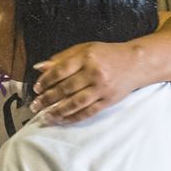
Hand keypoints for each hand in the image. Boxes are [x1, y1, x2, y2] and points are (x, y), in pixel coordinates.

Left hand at [30, 41, 144, 122]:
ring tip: (45, 116)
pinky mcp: (108, 101)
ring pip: (76, 103)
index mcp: (87, 57)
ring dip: (58, 111)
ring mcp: (102, 88)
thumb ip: (62, 58)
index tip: (36, 89)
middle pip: (66, 88)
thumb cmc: (106, 55)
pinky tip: (62, 120)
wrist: (135, 63)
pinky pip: (88, 112)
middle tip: (35, 106)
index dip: (46, 81)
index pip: (61, 70)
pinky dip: (73, 118)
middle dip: (48, 99)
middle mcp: (94, 73)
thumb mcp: (84, 49)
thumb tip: (39, 68)